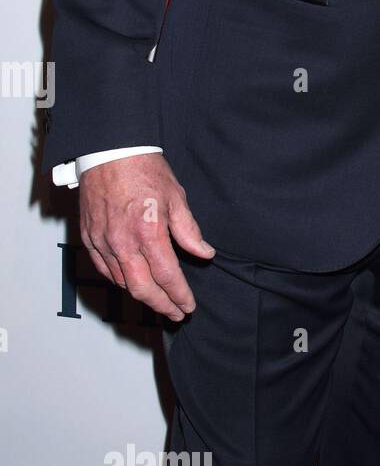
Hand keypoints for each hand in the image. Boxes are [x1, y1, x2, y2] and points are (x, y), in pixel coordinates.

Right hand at [79, 153, 214, 320]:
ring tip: (158, 301)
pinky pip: (104, 270)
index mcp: (148, 232)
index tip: (188, 305)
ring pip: (122, 282)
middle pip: (142, 288)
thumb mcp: (176, 197)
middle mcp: (123, 242)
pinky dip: (120, 281)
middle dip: (161, 305)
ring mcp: (103, 242)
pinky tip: (133, 283)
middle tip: (175, 313)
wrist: (110, 152)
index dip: (179, 295)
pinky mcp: (89, 239)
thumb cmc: (145, 169)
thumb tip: (205, 253)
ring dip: (142, 296)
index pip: (167, 275)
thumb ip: (189, 230)